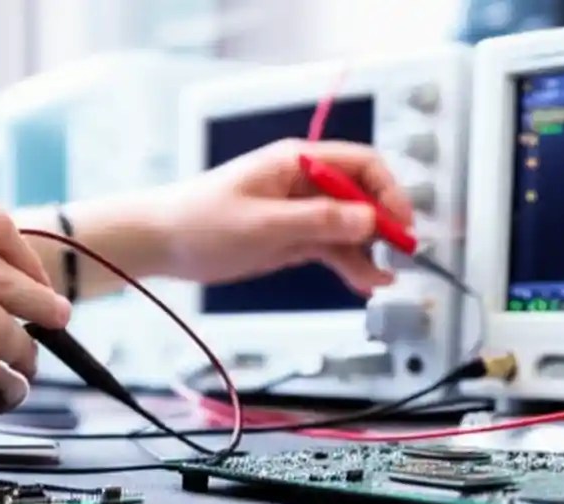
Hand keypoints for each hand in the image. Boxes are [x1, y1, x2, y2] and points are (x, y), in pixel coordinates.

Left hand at [163, 139, 411, 293]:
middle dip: (384, 224)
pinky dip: (351, 264)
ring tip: (383, 279)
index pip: (361, 164)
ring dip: (370, 251)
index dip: (388, 191)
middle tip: (400, 254)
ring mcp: (300, 211)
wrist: (161, 242)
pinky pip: (333, 248)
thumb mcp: (264, 223)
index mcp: (297, 162)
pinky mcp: (293, 237)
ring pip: (351, 227)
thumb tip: (368, 219)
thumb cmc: (201, 221)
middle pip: (362, 196)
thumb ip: (319, 221)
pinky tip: (365, 281)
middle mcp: (305, 183)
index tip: (401, 222)